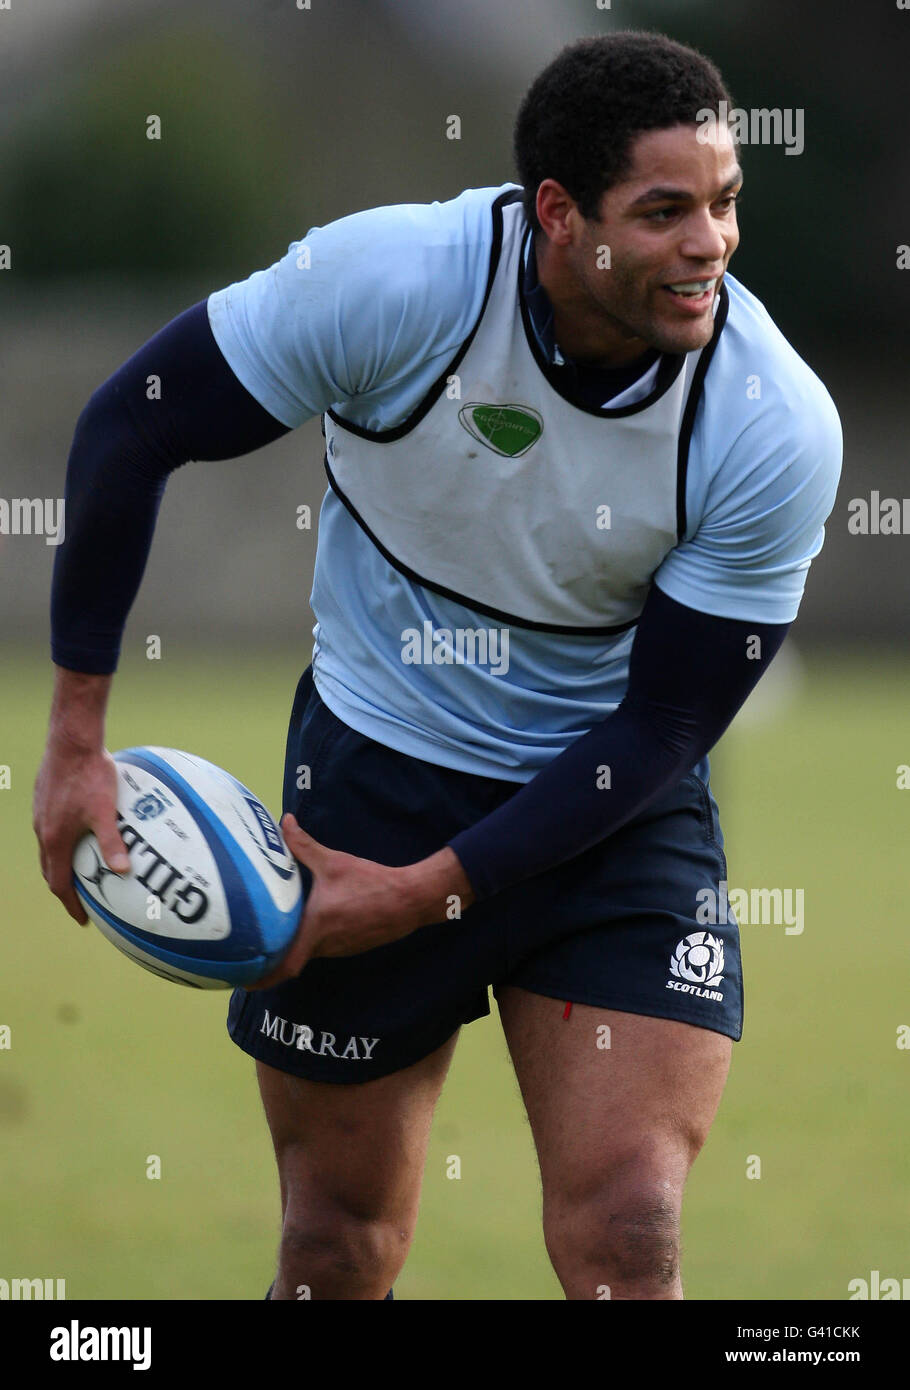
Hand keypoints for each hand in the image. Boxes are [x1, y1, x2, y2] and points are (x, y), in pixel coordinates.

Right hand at [33, 738, 129, 923]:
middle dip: (65, 889)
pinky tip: (81, 834)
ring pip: (49, 849)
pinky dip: (63, 843)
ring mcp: (41, 813)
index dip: (70, 904)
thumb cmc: (89, 773)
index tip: (82, 919)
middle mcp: (43, 829)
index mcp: (55, 838)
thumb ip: (112, 841)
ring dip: (62, 865)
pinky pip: (51, 830)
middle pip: (50, 869)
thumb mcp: (105, 810)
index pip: (58, 883)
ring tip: (81, 873)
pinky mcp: (45, 799)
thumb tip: (124, 870)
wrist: (70, 740)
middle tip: (82, 902)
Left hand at [249, 814, 474, 988]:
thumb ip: (304, 845)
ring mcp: (339, 949)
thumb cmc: (370, 882)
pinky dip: (311, 942)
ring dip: (292, 948)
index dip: (261, 977)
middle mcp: (325, 945)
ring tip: (271, 937)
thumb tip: (284, 822)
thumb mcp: (334, 861)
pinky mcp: (351, 946)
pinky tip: (306, 927)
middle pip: (292, 960)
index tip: (241, 980)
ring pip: (308, 953)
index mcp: (316, 928)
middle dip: (271, 959)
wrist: (409, 900)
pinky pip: (324, 947)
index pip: (284, 965)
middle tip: (247, 952)